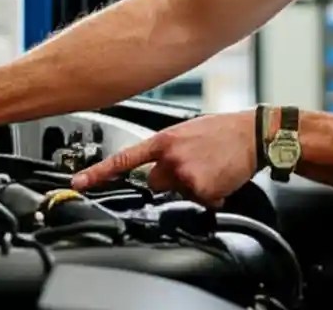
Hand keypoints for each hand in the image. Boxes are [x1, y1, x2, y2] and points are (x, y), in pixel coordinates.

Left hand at [71, 110, 258, 206]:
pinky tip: (220, 177)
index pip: (124, 159)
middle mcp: (170, 157)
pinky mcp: (200, 189)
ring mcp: (184, 174)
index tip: (79, 183)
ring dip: (192, 186)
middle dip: (170, 180)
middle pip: (155, 183)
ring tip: (211, 168)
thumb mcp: (188, 131)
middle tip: (194, 165)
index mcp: (164, 140)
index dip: (98, 173)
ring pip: (179, 193)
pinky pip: (199, 201)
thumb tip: (157, 166)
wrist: (253, 134)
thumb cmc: (223, 131)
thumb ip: (167, 149)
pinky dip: (210, 195)